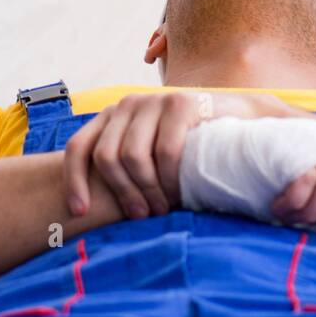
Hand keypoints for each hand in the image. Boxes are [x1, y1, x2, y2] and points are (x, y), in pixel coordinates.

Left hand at [64, 90, 290, 219]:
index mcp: (113, 115)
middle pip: (106, 157)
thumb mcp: (151, 152)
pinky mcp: (181, 104)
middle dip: (121, 193)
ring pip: (133, 156)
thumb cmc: (191, 147)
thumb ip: (125, 166)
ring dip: (146, 191)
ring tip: (160, 209)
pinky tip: (178, 194)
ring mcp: (154, 100)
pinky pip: (165, 151)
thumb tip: (88, 210)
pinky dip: (169, 179)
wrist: (241, 120)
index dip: (75, 181)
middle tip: (141, 216)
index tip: (79, 212)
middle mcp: (128, 103)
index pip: (79, 147)